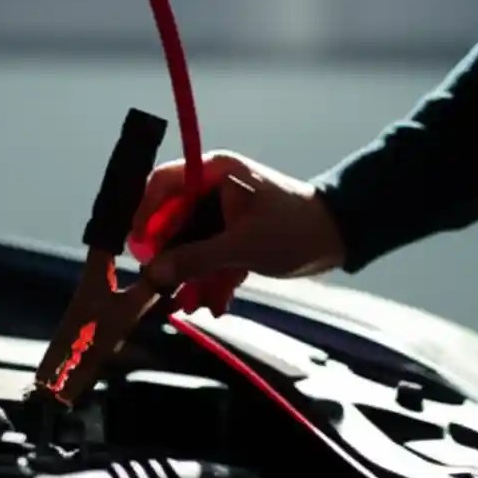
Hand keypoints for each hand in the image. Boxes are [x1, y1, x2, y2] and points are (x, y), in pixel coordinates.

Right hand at [130, 150, 346, 315]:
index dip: (145, 216)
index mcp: (213, 173)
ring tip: (190, 305)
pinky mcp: (233, 234)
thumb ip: (197, 259)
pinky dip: (210, 279)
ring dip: (190, 275)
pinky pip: (209, 255)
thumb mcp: (242, 246)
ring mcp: (223, 213)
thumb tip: (155, 272)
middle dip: (169, 258)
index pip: (162, 185)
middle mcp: (212, 188)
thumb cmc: (294, 229)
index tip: (139, 251)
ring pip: (189, 243)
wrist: (339, 238)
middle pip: (172, 220)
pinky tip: (215, 304)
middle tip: (162, 289)